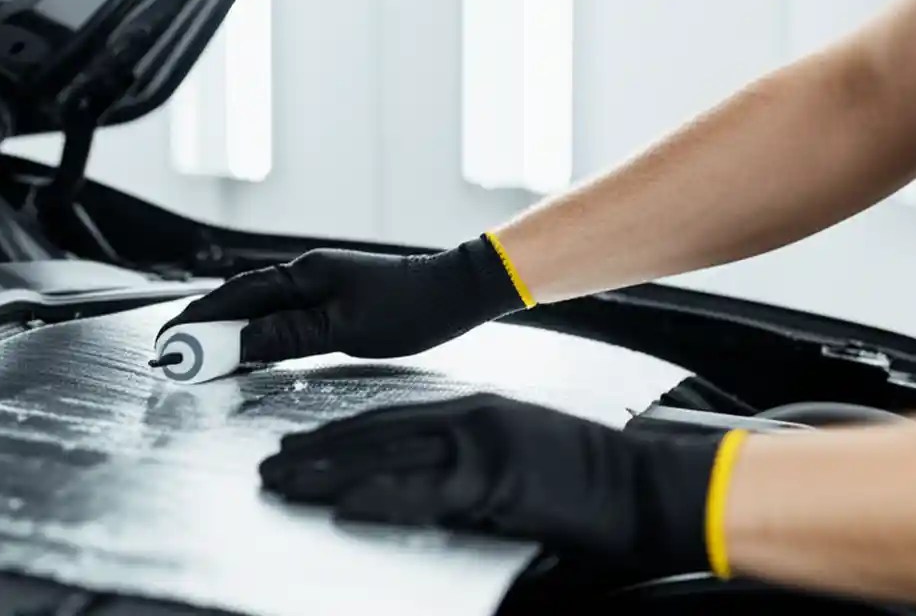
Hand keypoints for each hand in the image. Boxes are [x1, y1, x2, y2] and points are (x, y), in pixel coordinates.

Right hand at [159, 236, 527, 362]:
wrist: (454, 293)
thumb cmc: (408, 309)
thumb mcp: (343, 329)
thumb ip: (287, 335)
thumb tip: (236, 342)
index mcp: (302, 274)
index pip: (235, 297)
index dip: (198, 319)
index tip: (170, 340)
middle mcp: (304, 275)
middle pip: (241, 301)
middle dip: (204, 326)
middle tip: (174, 354)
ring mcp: (318, 287)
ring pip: (259, 309)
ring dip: (229, 331)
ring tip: (200, 357)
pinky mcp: (331, 301)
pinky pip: (281, 317)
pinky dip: (258, 334)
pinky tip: (249, 351)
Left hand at [259, 393, 723, 572]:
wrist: (644, 479)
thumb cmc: (590, 472)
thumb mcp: (520, 455)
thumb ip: (468, 466)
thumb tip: (424, 487)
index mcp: (474, 410)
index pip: (388, 419)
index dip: (338, 433)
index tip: (299, 443)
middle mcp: (469, 419)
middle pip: (373, 434)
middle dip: (316, 451)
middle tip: (270, 464)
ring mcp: (481, 446)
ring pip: (384, 458)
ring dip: (327, 472)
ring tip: (281, 482)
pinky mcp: (496, 480)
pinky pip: (423, 492)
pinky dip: (379, 498)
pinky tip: (342, 506)